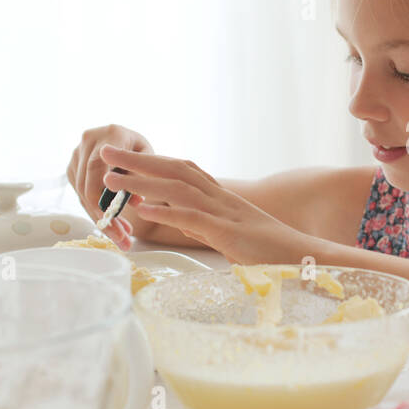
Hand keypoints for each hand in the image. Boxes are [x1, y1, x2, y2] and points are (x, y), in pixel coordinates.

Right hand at [67, 124, 153, 249]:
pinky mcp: (73, 168)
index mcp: (112, 134)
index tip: (111, 218)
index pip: (98, 167)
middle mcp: (89, 142)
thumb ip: (141, 175)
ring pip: (83, 194)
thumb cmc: (140, 149)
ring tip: (121, 238)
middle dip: (104, 216)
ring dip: (101, 219)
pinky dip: (96, 213)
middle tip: (121, 239)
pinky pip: (81, 196)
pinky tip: (113, 226)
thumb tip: (132, 203)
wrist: (125, 138)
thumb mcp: (148, 156)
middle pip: (88, 185)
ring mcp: (77, 155)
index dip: (100, 194)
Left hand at [97, 145, 298, 262]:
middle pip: (174, 170)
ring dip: (142, 182)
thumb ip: (202, 221)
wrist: (304, 256)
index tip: (124, 156)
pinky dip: (166, 211)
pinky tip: (143, 210)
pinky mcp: (228, 232)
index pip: (182, 169)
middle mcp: (220, 198)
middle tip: (105, 152)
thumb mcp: (229, 231)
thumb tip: (175, 217)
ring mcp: (224, 213)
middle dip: (137, 161)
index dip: (152, 160)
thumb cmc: (268, 250)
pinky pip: (193, 218)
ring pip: (178, 189)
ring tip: (111, 181)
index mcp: (220, 197)